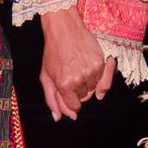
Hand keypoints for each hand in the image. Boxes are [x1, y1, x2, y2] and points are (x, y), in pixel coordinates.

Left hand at [39, 6, 114, 120]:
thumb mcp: (46, 76)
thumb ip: (51, 99)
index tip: (68, 93)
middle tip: (71, 75)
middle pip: (84, 98)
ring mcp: (91, 71)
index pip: (74, 106)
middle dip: (77, 91)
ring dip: (87, 83)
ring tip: (78, 68)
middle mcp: (79, 79)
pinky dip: (95, 75)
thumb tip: (58, 118)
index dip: (71, 101)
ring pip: (94, 89)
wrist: (64, 29)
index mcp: (64, 85)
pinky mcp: (100, 63)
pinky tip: (87, 65)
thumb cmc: (53, 52)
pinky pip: (101, 79)